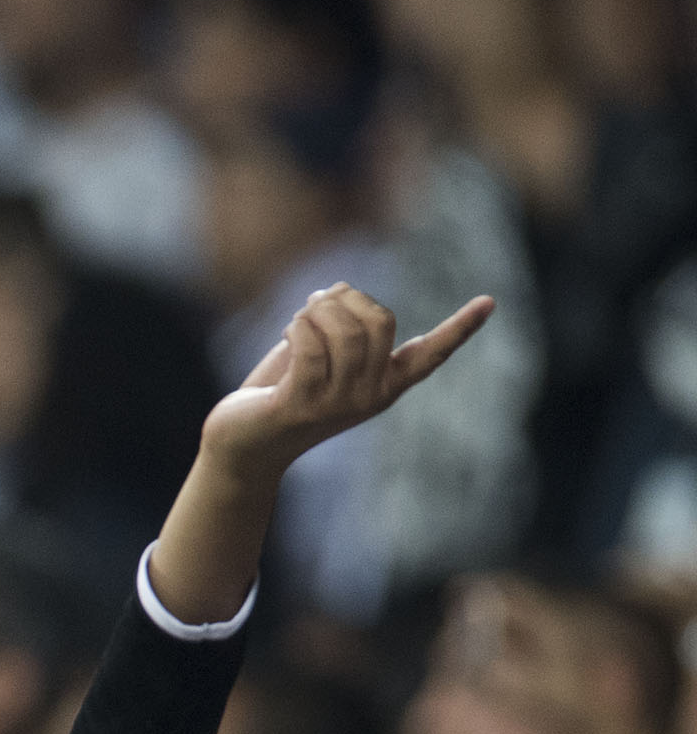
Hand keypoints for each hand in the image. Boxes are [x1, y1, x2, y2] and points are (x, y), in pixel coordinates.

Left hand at [201, 285, 493, 477]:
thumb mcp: (319, 350)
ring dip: (316, 311)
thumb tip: (341, 289)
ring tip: (298, 320)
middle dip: (346, 299)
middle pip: (381, 321)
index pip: (433, 353)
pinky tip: (287, 334)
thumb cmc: (281, 391)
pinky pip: (311, 346)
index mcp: (385, 383)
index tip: (491, 301)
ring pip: (346, 331)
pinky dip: (298, 327)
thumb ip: (338, 319)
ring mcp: (339, 404)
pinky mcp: (303, 406)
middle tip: (315, 305)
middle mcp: (371, 396)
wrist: (241, 444)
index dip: (461, 327)